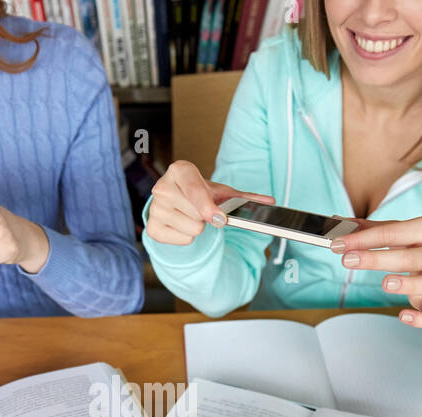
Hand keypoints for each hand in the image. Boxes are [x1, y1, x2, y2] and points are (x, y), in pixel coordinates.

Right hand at [144, 160, 273, 245]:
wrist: (175, 201)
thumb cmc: (200, 194)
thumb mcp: (222, 192)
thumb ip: (246, 197)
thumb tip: (270, 201)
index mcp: (180, 170)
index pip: (196, 192)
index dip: (208, 207)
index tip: (218, 219)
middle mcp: (163, 186)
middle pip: (198, 215)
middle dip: (205, 217)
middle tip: (199, 209)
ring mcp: (155, 208)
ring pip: (192, 229)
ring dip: (197, 228)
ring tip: (190, 217)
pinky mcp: (152, 227)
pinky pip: (183, 240)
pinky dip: (187, 237)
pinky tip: (182, 225)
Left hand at [332, 216, 421, 325]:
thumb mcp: (406, 230)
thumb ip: (374, 228)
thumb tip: (339, 222)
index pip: (391, 232)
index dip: (362, 239)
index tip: (338, 243)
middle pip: (405, 258)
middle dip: (375, 259)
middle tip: (348, 260)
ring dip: (405, 284)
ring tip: (385, 283)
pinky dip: (420, 318)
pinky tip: (404, 316)